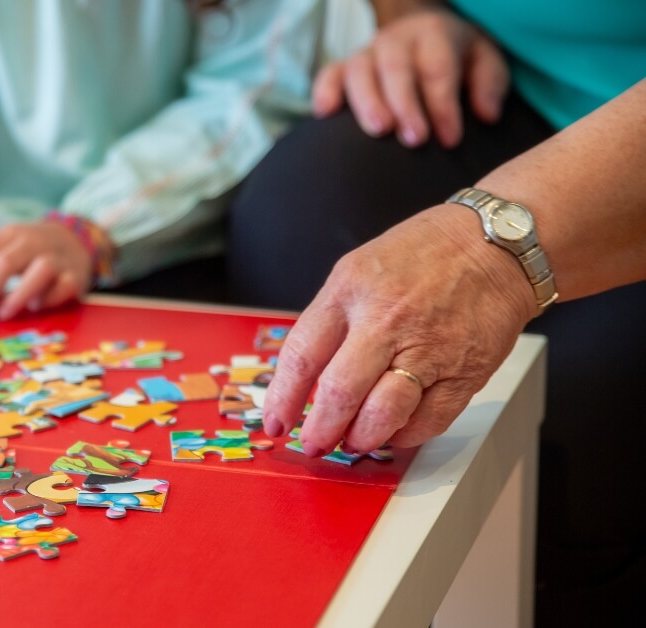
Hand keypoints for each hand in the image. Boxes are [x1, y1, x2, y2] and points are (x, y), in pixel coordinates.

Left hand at [0, 222, 93, 322]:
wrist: (76, 241)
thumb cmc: (31, 253)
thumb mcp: (6, 250)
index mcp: (11, 235)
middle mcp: (34, 242)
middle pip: (5, 263)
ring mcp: (57, 258)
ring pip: (40, 270)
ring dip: (18, 294)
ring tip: (3, 313)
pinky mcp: (75, 276)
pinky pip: (63, 287)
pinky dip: (48, 298)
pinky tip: (35, 307)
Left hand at [262, 204, 536, 455]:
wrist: (496, 244)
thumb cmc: (424, 255)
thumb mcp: (358, 270)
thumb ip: (332, 320)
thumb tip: (305, 377)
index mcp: (350, 293)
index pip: (302, 356)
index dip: (282, 398)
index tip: (275, 421)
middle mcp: (385, 321)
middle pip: (338, 392)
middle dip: (320, 429)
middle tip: (313, 443)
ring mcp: (427, 349)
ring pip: (382, 414)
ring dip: (361, 438)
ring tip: (352, 442)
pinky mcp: (464, 372)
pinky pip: (428, 421)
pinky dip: (405, 435)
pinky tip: (394, 431)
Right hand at [312, 8, 507, 147]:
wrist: (423, 37)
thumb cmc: (457, 58)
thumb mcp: (485, 61)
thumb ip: (490, 84)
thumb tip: (486, 115)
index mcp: (434, 33)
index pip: (437, 69)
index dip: (443, 105)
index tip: (450, 140)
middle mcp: (396, 39)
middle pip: (396, 69)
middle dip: (405, 105)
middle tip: (415, 139)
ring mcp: (367, 52)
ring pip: (360, 71)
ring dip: (367, 102)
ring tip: (378, 130)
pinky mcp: (344, 67)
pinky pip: (329, 74)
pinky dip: (325, 92)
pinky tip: (326, 114)